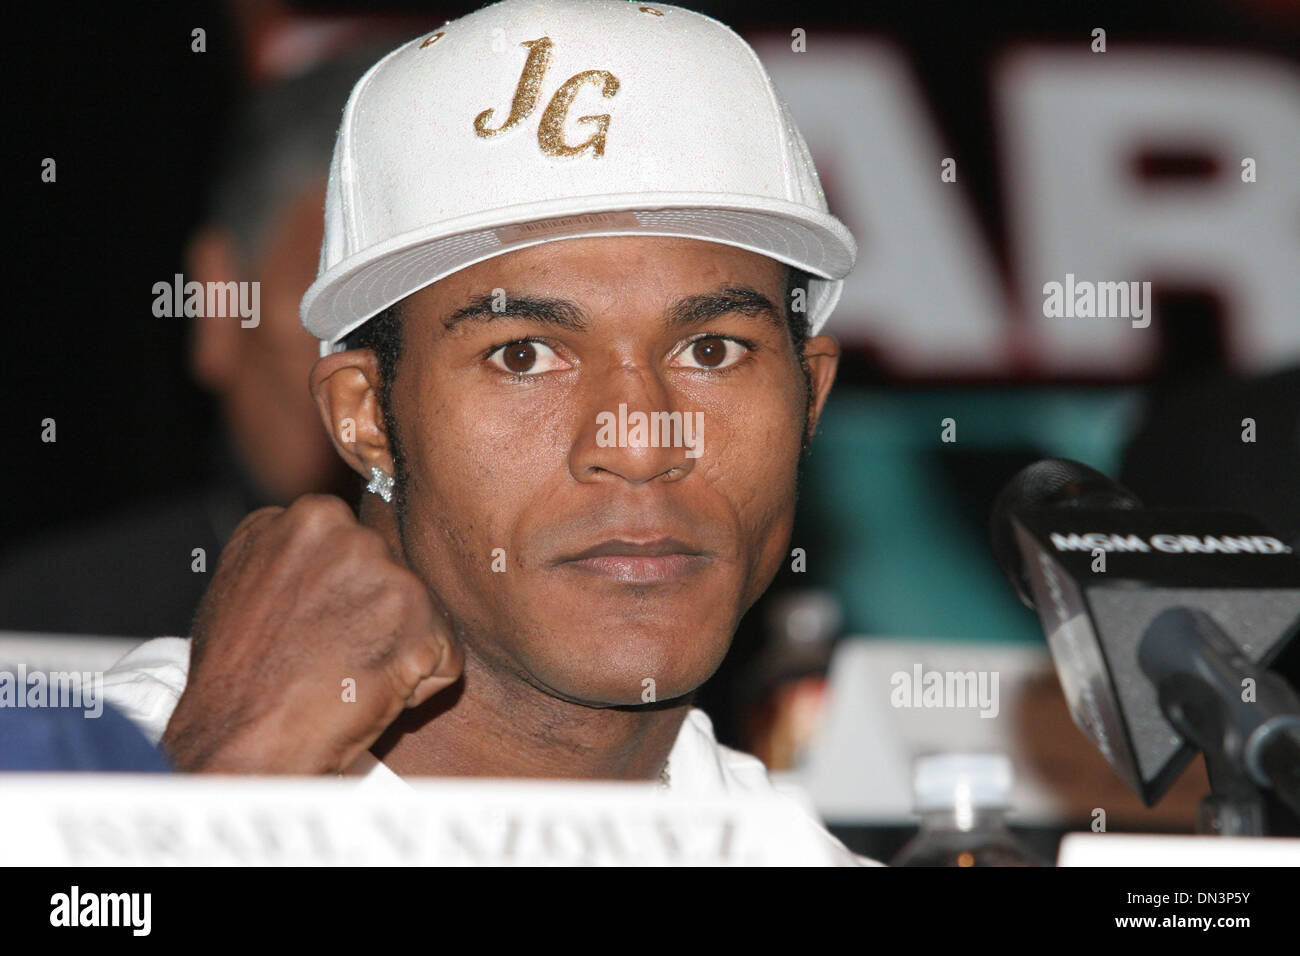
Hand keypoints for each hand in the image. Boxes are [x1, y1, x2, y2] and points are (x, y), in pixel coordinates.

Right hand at [161, 494, 462, 773]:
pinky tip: (372, 695)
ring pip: (422, 616)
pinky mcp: (422, 625)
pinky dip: (420, 685)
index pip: (359, 547)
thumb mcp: (247, 574)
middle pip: (393, 577)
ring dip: (398, 650)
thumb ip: (295, 546)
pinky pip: (446, 657)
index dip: (344, 594)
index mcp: (315, 516)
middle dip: (374, 617)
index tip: (318, 623)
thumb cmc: (235, 669)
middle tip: (331, 655)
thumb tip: (330, 540)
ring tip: (345, 676)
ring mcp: (392, 578)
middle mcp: (356, 536)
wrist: (238, 737)